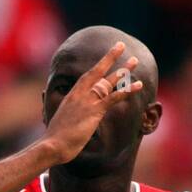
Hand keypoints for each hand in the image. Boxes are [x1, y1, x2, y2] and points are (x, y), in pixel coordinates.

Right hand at [40, 42, 142, 162]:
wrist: (52, 145)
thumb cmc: (55, 139)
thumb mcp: (60, 123)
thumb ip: (67, 117)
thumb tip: (65, 121)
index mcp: (71, 96)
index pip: (86, 77)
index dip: (97, 66)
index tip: (106, 57)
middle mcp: (79, 94)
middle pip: (97, 71)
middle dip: (109, 57)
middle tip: (121, 45)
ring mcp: (87, 101)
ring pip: (108, 81)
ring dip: (122, 71)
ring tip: (134, 61)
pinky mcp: (94, 111)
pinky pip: (114, 97)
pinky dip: (127, 90)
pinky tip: (138, 85)